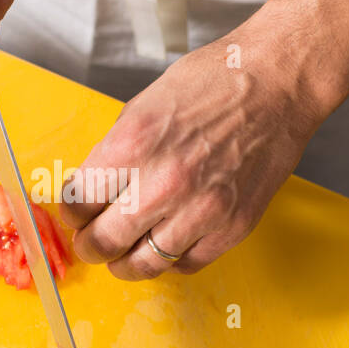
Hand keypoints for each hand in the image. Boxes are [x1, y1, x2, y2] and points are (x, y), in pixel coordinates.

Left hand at [61, 0, 348, 277]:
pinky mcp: (232, 226)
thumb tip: (92, 188)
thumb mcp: (143, 105)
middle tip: (90, 243)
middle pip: (103, 242)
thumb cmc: (213, 83)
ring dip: (125, 264)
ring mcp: (201, 209)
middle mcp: (163, 182)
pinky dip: (170, 260)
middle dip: (89, 245)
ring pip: (143, 264)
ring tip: (122, 257)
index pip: (79, 202)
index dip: (71, 212)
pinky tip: (165, 246)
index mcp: (132, 145)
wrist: (277, 84)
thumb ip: (116, 152)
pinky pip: (186, 263)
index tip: (75, 213)